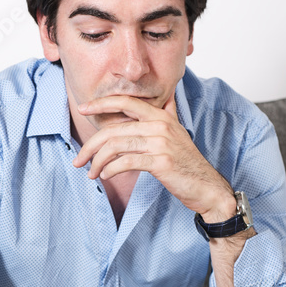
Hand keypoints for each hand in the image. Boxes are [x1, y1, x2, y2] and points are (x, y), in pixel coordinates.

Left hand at [72, 90, 235, 220]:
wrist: (207, 186)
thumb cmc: (188, 162)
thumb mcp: (179, 133)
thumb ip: (169, 115)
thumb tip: (167, 99)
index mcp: (161, 116)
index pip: (125, 102)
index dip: (101, 104)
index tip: (82, 109)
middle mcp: (160, 125)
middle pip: (114, 130)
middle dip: (90, 146)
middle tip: (78, 159)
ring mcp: (161, 143)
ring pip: (116, 146)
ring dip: (97, 162)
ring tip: (90, 173)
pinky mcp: (161, 162)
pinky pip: (126, 162)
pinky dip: (111, 170)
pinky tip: (106, 175)